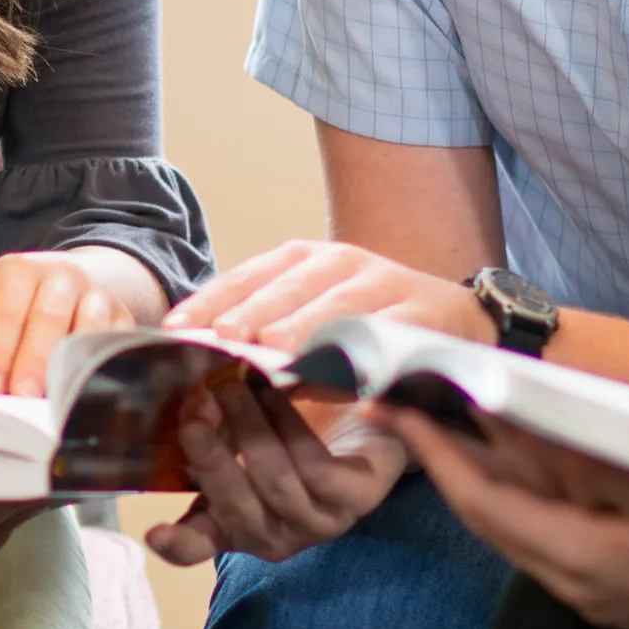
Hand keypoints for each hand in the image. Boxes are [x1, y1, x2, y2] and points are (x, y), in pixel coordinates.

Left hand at [0, 249, 145, 397]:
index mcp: (16, 273)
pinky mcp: (122, 319)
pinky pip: (117, 343)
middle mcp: (59, 276)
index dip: (0, 352)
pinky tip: (90, 393)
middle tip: (24, 398)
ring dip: (73, 362)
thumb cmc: (15, 314)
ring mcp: (95, 295)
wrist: (68, 284)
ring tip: (57, 398)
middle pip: (48, 316)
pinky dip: (106, 367)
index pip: (7, 313)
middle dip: (35, 360)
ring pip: (88, 325)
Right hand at [143, 378, 409, 565]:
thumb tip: (182, 399)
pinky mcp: (357, 500)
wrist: (366, 416)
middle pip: (236, 509)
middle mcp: (274, 534)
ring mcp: (319, 522)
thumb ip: (208, 429)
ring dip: (250, 432)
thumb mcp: (238, 429)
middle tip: (194, 412)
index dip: (176, 544)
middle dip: (212, 460)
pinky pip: (318, 471)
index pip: (197, 546)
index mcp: (234, 524)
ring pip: (277, 486)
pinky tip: (275, 394)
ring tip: (232, 386)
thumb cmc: (288, 423)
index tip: (152, 533)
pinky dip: (290, 429)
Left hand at [166, 240, 489, 351]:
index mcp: (304, 260)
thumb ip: (260, 332)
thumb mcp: (308, 315)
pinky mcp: (420, 311)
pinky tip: (339, 369)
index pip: (248, 275)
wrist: (452, 318)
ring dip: (303, 327)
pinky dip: (363, 348)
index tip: (176, 329)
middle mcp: (340, 262)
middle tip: (221, 338)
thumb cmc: (363, 323)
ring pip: (337, 304)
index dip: (211, 300)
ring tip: (273, 350)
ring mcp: (383, 282)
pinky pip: (388, 330)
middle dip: (251, 311)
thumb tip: (198, 361)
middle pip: (288, 286)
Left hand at [401, 407, 628, 628]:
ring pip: (516, 529)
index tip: (396, 408)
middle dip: (443, 460)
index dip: (436, 454)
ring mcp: (595, 597)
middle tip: (400, 407)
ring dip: (480, 477)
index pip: (486, 504)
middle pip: (490, 519)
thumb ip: (584, 456)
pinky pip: (548, 538)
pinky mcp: (612, 594)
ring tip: (443, 422)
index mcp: (586, 561)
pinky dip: (523, 498)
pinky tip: (518, 461)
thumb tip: (512, 421)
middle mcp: (578, 588)